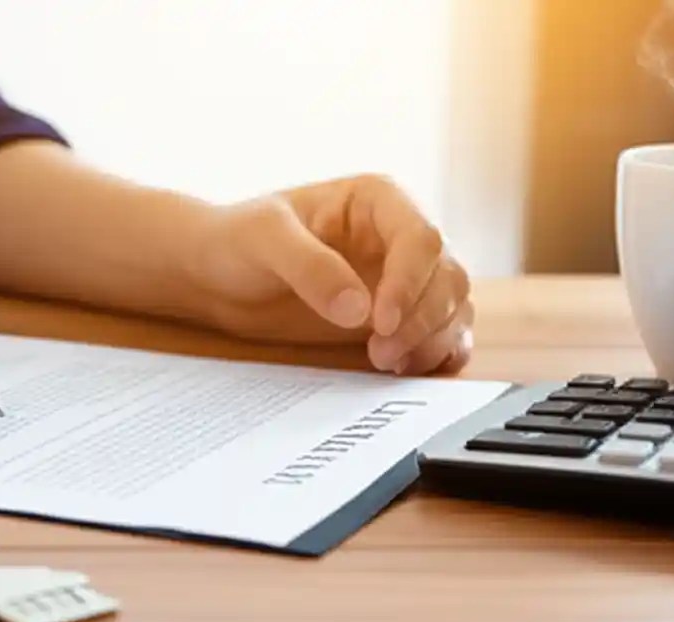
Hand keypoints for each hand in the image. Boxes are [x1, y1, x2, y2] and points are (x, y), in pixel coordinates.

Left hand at [192, 174, 472, 374]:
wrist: (219, 275)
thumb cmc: (239, 240)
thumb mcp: (264, 241)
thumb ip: (311, 268)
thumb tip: (359, 310)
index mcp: (379, 201)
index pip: (421, 238)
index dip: (410, 282)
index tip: (380, 322)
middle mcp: (401, 236)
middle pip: (447, 276)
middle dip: (423, 319)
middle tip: (380, 354)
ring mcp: (404, 278)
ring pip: (453, 307)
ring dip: (432, 339)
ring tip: (385, 362)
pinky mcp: (399, 316)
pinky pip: (443, 333)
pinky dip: (436, 353)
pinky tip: (406, 368)